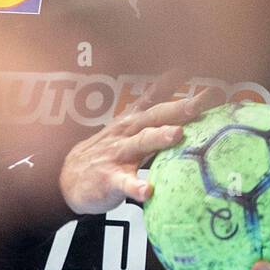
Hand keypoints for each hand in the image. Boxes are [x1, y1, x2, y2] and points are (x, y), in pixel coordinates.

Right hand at [59, 78, 224, 214]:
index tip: (199, 78)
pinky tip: (148, 192)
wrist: (67, 179)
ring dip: (159, 138)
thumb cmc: (107, 152)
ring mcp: (118, 155)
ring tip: (178, 135)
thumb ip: (153, 114)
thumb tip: (185, 100)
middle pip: (155, 117)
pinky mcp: (110, 179)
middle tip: (201, 103)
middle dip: (179, 108)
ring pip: (140, 143)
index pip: (156, 99)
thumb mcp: (127, 127)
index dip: (176, 86)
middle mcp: (127, 133)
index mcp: (133, 121)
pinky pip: (124, 183)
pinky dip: (136, 187)